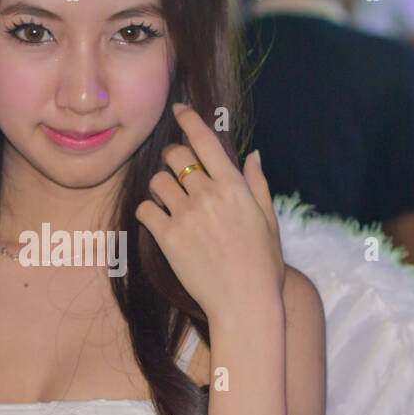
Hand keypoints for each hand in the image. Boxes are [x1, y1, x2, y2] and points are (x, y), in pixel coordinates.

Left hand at [135, 104, 284, 324]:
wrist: (246, 304)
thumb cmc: (262, 265)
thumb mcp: (268, 220)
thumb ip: (257, 184)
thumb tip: (253, 154)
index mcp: (235, 187)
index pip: (206, 141)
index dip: (189, 120)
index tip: (178, 110)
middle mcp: (209, 195)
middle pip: (175, 156)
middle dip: (172, 158)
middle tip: (176, 172)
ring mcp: (187, 216)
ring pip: (158, 181)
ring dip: (159, 186)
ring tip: (169, 201)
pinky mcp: (169, 238)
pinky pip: (146, 210)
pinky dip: (148, 211)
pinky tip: (158, 220)